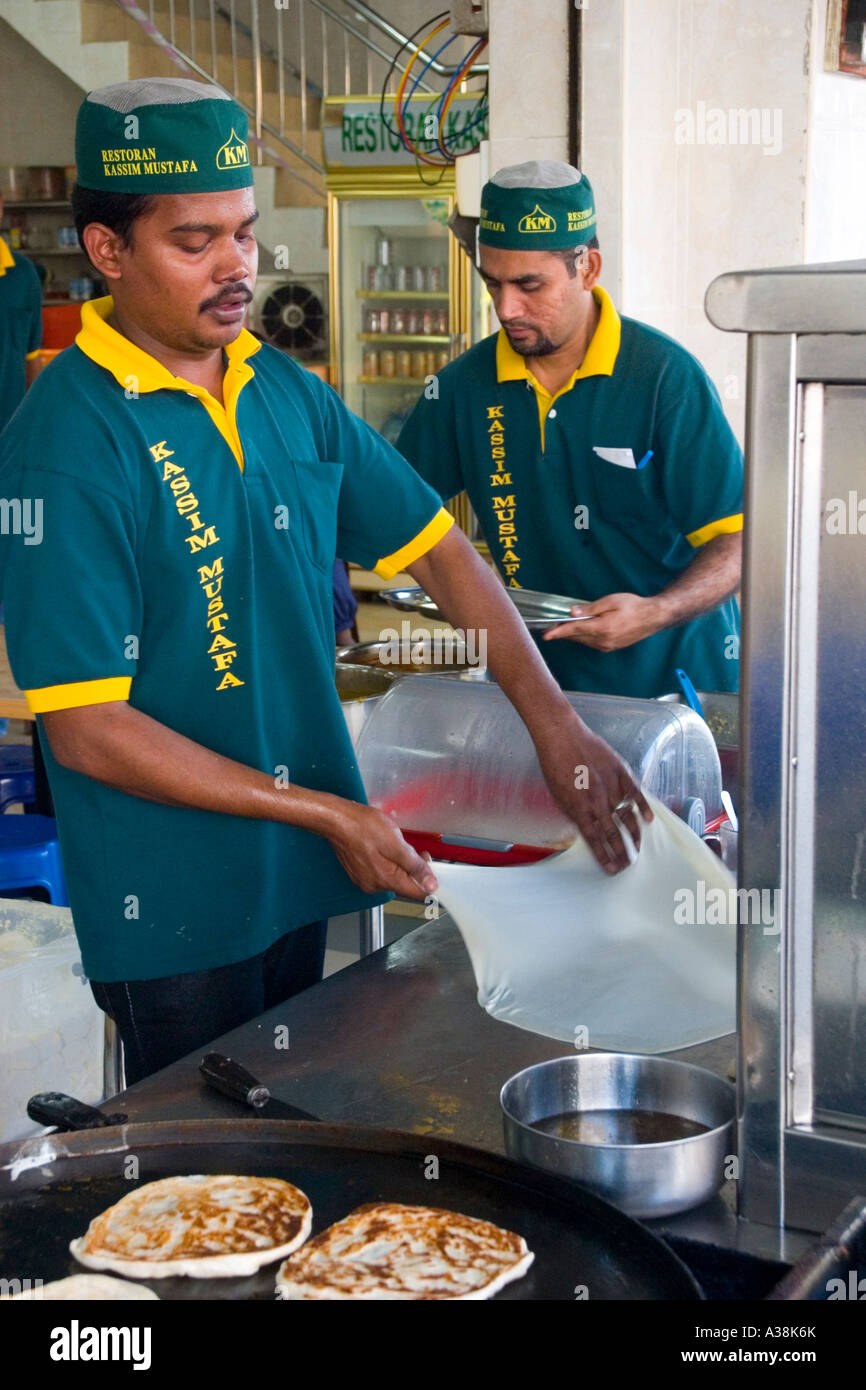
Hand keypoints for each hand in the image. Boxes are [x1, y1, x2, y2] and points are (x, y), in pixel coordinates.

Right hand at [326, 802, 438, 901]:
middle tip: (411, 847)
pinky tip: (381, 846)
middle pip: (405, 883)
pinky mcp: (359, 873)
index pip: (417, 893)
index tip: (430, 865)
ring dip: (398, 862)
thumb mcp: (396, 843)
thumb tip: (430, 885)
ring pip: (392, 876)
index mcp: (387, 880)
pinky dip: (386, 860)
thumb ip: (414, 866)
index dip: (428, 879)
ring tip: (392, 843)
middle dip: (412, 867)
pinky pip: (380, 871)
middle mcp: (375, 885)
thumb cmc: (363, 827)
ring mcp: (365, 880)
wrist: (336, 820)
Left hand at [533, 718, 653, 873]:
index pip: (595, 840)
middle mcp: (597, 800)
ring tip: (637, 847)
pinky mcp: (620, 771)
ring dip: (633, 834)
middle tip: (627, 864)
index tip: (611, 869)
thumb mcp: (557, 795)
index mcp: (579, 808)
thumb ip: (575, 814)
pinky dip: (643, 806)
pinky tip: (648, 819)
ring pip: (626, 816)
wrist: (561, 736)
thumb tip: (587, 829)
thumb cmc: (554, 764)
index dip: (604, 857)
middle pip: (613, 833)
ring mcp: (610, 786)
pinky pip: (635, 793)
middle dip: (621, 852)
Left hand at [543, 593, 660, 651]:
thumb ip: (590, 609)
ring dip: (573, 635)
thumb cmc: (633, 606)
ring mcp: (607, 646)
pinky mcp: (610, 647)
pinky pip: (591, 643)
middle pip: (577, 637)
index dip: (558, 632)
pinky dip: (583, 637)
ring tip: (564, 627)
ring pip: (583, 641)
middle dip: (563, 632)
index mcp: (603, 628)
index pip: (575, 630)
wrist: (653, 617)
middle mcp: (604, 641)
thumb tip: (573, 613)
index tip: (546, 635)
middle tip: (552, 626)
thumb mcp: (611, 601)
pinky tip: (581, 630)